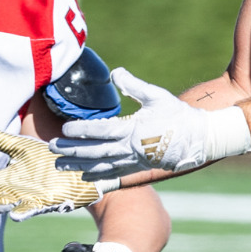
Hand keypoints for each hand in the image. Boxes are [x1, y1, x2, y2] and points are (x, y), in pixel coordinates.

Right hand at [0, 127, 114, 220]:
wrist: (77, 167)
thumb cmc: (49, 160)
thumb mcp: (22, 147)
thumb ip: (1, 140)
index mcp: (5, 179)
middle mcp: (13, 191)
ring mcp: (29, 199)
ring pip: (5, 205)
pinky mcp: (47, 203)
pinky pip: (34, 210)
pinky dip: (24, 212)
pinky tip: (15, 215)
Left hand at [52, 68, 250, 178]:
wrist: (198, 139)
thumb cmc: (178, 115)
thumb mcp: (157, 95)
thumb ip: (133, 85)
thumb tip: (116, 73)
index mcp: (133, 129)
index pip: (101, 131)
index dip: (81, 131)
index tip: (64, 130)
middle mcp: (130, 148)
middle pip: (95, 151)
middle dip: (72, 150)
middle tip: (52, 149)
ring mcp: (134, 160)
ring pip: (101, 165)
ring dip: (79, 165)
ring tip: (60, 165)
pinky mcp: (138, 167)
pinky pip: (114, 174)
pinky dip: (98, 177)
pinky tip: (84, 178)